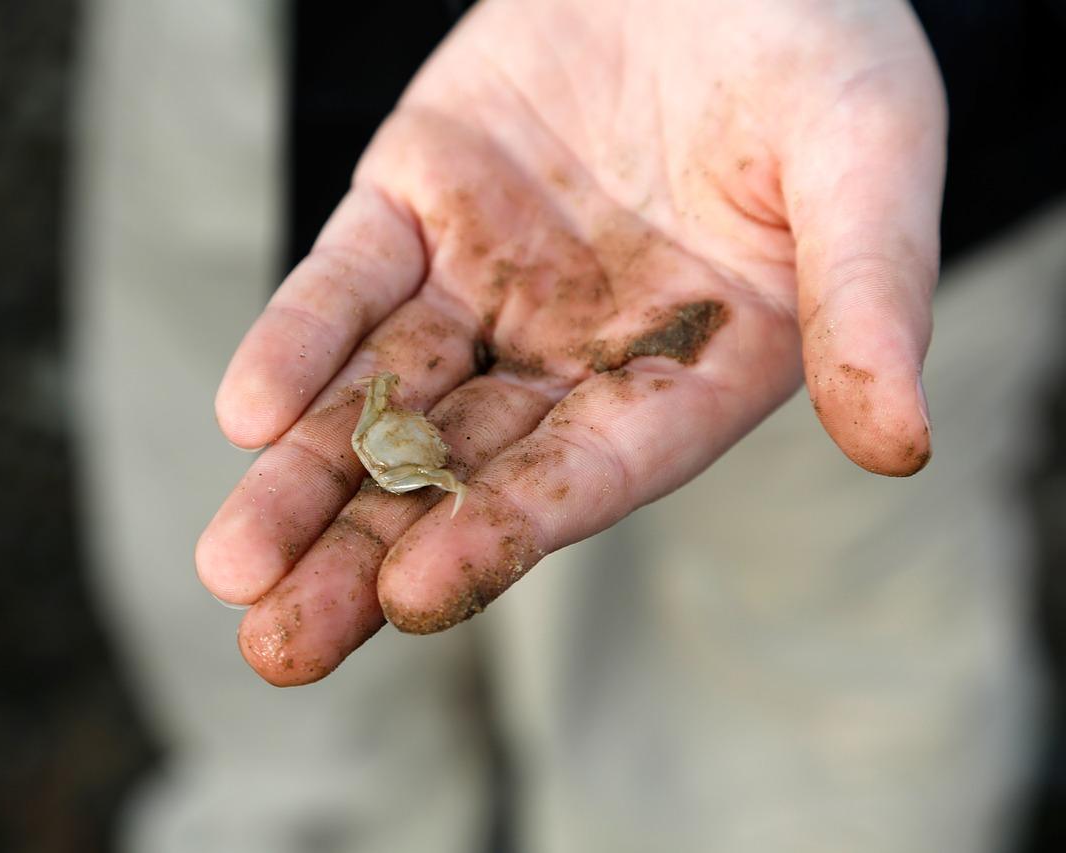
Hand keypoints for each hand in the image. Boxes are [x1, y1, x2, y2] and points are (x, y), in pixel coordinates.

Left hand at [197, 0, 944, 683]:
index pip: (583, 474)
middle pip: (459, 468)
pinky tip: (250, 413)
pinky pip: (349, 279)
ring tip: (235, 563)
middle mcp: (572, 350)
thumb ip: (871, 297)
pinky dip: (299, 340)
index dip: (501, 533)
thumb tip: (901, 445)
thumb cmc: (819, 48)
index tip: (415, 599)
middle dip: (365, 553)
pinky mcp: (416, 200)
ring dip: (306, 475)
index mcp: (684, 374)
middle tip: (279, 645)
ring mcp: (485, 278)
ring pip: (383, 394)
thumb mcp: (866, 160)